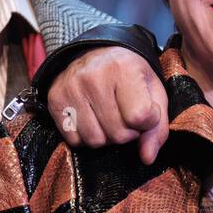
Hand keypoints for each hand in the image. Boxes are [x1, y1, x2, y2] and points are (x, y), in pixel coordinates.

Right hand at [47, 47, 168, 163]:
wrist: (97, 54)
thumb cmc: (131, 75)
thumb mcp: (154, 93)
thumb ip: (157, 127)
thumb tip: (147, 158)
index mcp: (124, 68)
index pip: (140, 117)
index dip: (148, 122)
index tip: (146, 111)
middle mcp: (93, 76)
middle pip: (118, 134)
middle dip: (128, 132)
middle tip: (126, 116)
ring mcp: (70, 88)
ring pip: (95, 141)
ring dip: (107, 137)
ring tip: (110, 118)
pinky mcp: (55, 99)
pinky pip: (74, 140)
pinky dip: (86, 136)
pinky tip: (93, 119)